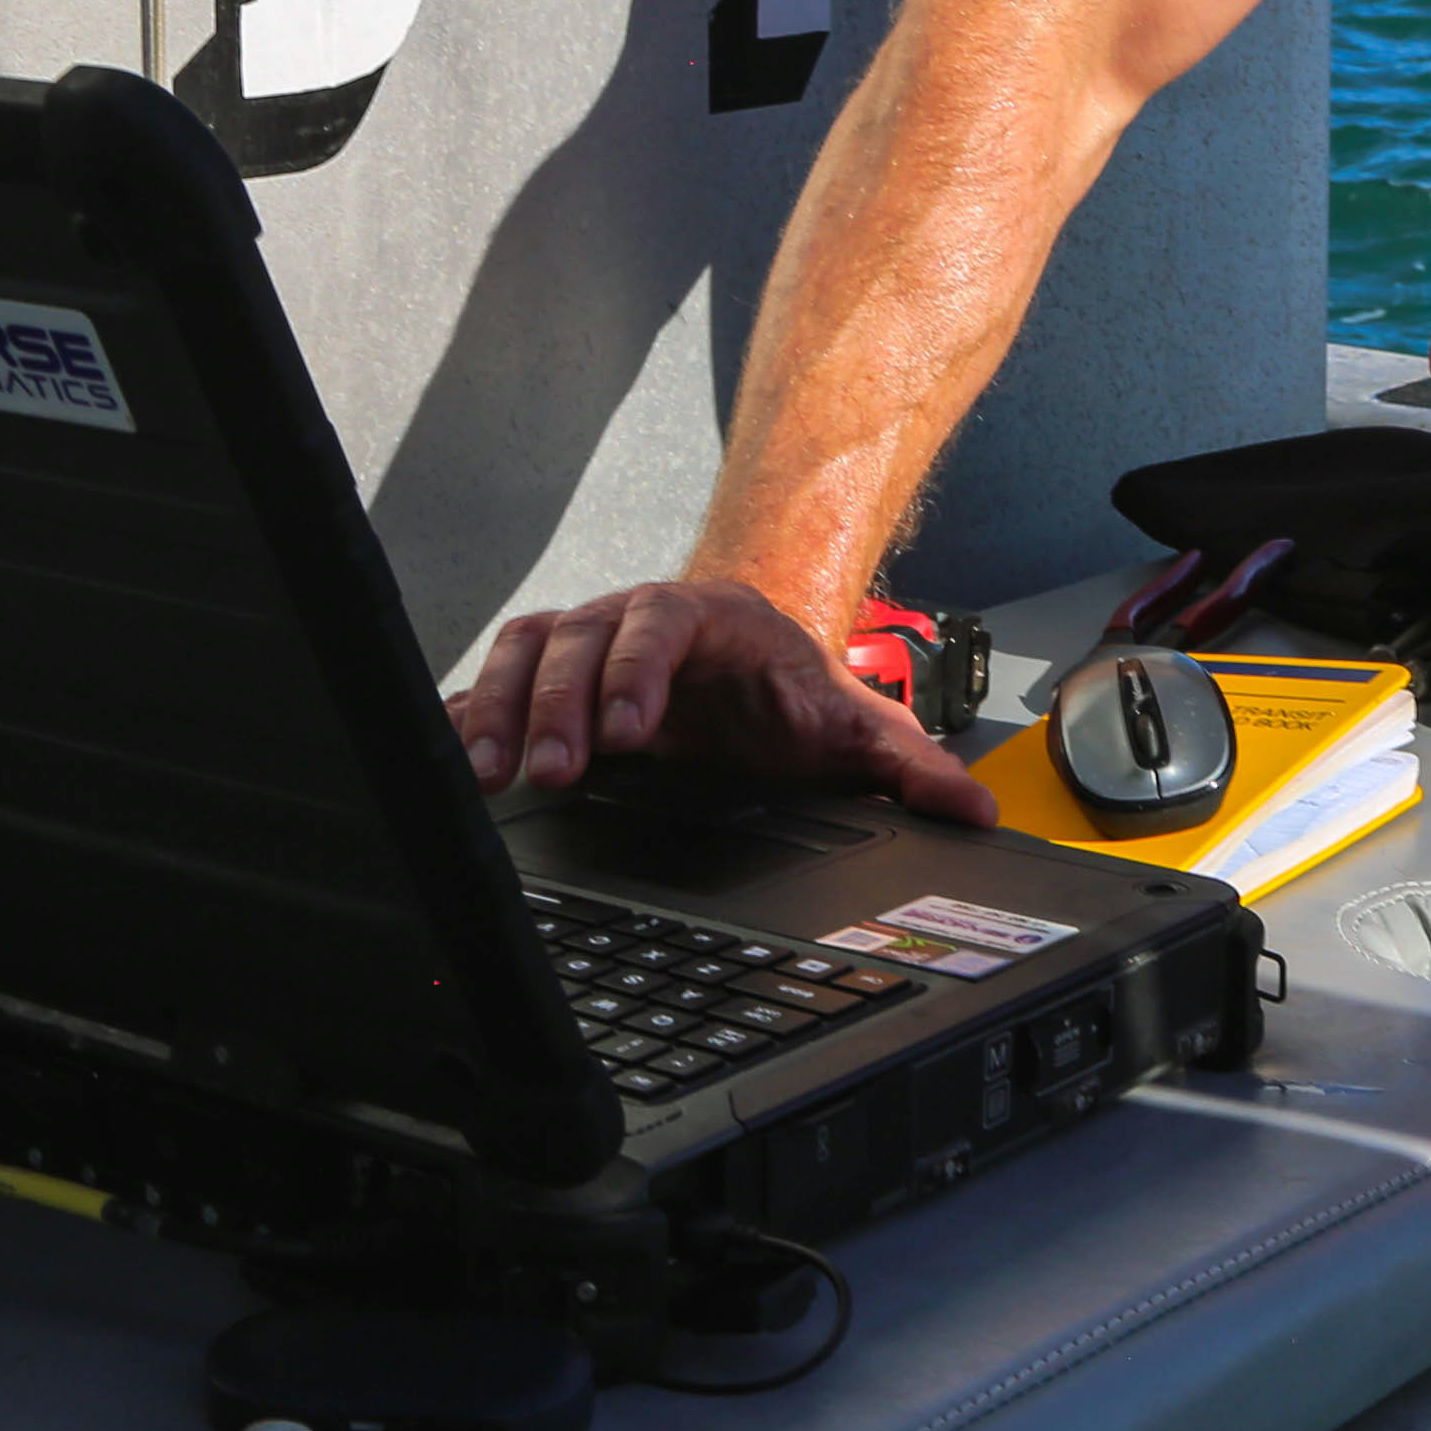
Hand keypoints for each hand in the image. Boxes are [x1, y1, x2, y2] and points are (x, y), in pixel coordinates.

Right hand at [451, 577, 998, 826]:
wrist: (753, 666)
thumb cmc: (791, 693)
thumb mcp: (854, 728)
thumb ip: (912, 768)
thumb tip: (974, 811)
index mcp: (710, 619)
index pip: (662, 625)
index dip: (638, 670)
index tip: (627, 728)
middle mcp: (637, 620)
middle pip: (581, 638)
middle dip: (558, 701)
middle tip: (548, 770)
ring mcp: (586, 645)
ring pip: (527, 652)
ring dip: (503, 708)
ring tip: (488, 772)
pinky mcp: (549, 680)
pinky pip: (497, 685)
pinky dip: (472, 718)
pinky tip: (456, 761)